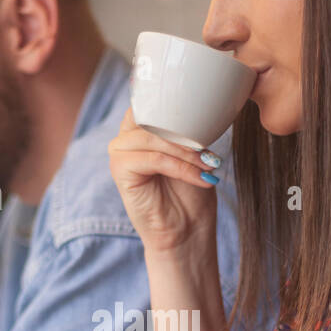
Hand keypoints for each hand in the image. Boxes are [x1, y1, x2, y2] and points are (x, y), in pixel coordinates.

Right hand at [108, 107, 218, 255]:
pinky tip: (200, 177)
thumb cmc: (191, 191)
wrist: (186, 230)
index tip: (209, 119)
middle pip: (154, 116)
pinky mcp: (120, 170)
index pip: (155, 99)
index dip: (180, 106)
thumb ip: (191, 128)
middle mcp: (127, 135)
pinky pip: (153, 158)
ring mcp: (120, 152)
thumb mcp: (196, 152)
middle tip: (211, 152)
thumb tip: (206, 107)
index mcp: (142, 125)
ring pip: (154, 138)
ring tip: (209, 165)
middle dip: (187, 132)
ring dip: (186, 152)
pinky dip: (180, 167)